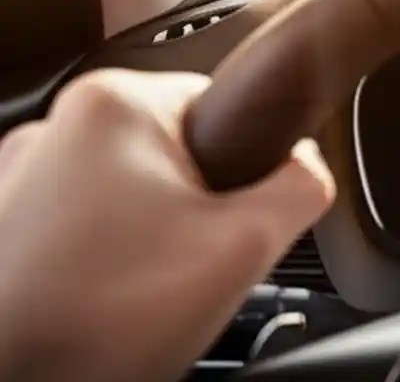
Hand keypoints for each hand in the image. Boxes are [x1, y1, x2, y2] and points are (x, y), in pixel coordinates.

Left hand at [0, 69, 333, 381]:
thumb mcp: (244, 247)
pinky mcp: (7, 222)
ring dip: (147, 239)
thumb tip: (311, 169)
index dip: (247, 170)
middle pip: (176, 157)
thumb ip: (300, 189)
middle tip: (186, 265)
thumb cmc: (97, 318)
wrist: (14, 381)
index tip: (226, 221)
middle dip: (195, 212)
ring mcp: (17, 176)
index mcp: (113, 103)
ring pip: (130, 198)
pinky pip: (85, 227)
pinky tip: (103, 300)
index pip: (225, 107)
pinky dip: (102, 260)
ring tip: (138, 289)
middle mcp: (54, 125)